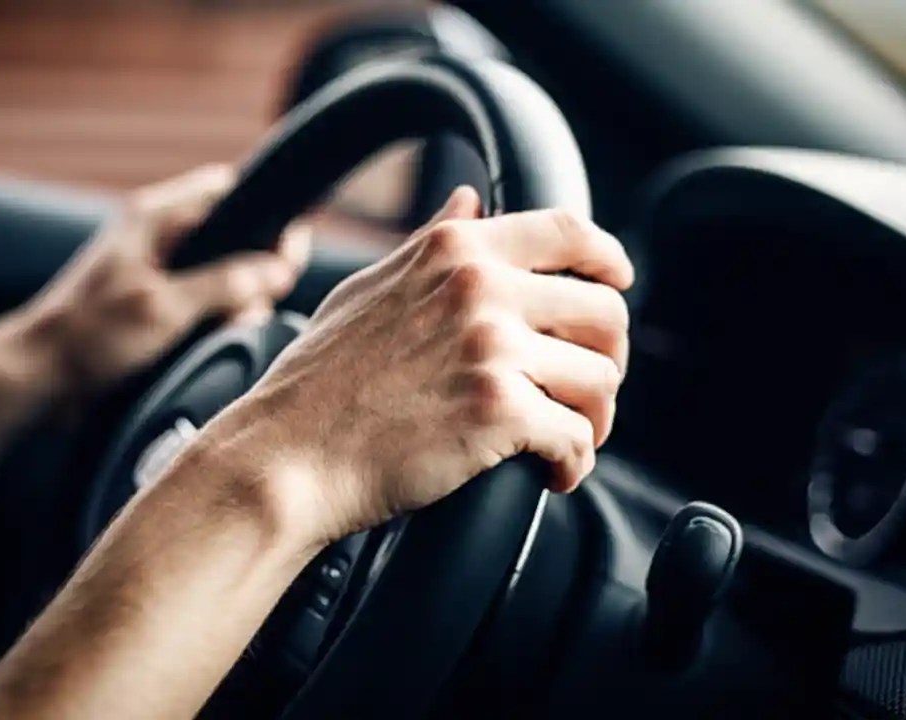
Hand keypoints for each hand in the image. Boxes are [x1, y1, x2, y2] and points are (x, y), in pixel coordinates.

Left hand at [22, 165, 309, 400]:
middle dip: (255, 268)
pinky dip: (217, 318)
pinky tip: (216, 340)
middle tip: (257, 303)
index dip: (267, 215)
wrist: (39, 379)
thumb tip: (279, 267)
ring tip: (231, 328)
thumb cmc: (91, 337)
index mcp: (155, 217)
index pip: (230, 190)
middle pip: (232, 233)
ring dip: (237, 300)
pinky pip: (203, 300)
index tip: (291, 253)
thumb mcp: (166, 308)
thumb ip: (226, 283)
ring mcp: (155, 269)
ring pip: (221, 271)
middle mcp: (157, 235)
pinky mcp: (152, 302)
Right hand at [206, 187, 632, 543]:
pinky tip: (554, 473)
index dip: (608, 257)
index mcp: (454, 250)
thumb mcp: (369, 287)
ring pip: (601, 378)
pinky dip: (575, 462)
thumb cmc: (318, 381)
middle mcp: (481, 289)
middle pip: (604, 310)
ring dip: (595, 415)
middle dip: (606, 356)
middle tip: (584, 389)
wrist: (287, 456)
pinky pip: (577, 437)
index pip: (567, 230)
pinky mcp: (498, 413)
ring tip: (570, 436)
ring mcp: (492, 349)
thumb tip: (471, 196)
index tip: (618, 281)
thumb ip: (431, 239)